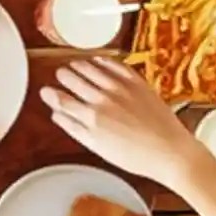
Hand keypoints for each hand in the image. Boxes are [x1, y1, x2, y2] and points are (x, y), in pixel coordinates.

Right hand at [39, 57, 205, 186]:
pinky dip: (104, 61)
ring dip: (80, 65)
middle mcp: (103, 99)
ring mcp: (121, 88)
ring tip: (74, 64)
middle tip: (60, 73)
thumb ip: (75, 128)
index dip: (51, 94)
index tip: (45, 90)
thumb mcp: (98, 147)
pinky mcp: (137, 83)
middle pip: (75, 80)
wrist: (170, 151)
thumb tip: (57, 114)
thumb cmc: (135, 156)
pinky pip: (116, 65)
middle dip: (64, 76)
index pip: (62, 100)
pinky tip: (98, 60)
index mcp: (90, 118)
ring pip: (92, 69)